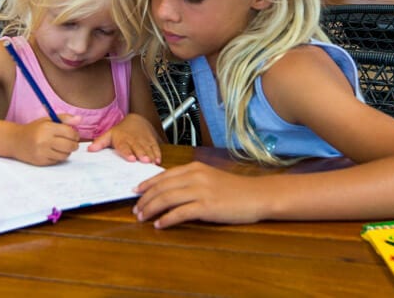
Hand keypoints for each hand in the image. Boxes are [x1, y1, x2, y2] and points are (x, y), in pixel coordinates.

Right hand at [10, 114, 80, 165]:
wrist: (15, 141)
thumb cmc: (34, 129)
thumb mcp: (48, 120)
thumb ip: (65, 118)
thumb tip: (80, 120)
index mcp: (47, 128)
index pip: (70, 133)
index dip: (75, 134)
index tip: (74, 134)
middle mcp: (44, 140)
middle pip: (70, 146)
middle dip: (74, 144)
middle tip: (71, 142)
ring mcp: (42, 152)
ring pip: (65, 155)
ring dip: (67, 151)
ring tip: (61, 146)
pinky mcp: (41, 161)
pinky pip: (57, 161)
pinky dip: (58, 156)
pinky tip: (53, 151)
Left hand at [88, 114, 161, 163]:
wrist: (137, 119)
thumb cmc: (121, 131)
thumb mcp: (109, 134)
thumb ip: (100, 142)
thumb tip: (89, 149)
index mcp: (123, 140)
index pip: (124, 147)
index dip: (128, 153)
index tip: (131, 158)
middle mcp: (134, 141)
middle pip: (138, 148)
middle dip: (142, 154)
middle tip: (144, 161)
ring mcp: (144, 141)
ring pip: (147, 149)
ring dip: (150, 156)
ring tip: (152, 162)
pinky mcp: (152, 141)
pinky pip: (155, 147)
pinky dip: (157, 153)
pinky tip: (158, 160)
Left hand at [133, 162, 262, 228]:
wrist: (257, 195)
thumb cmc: (235, 189)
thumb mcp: (210, 177)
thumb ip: (191, 180)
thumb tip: (169, 189)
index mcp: (194, 168)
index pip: (164, 175)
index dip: (147, 184)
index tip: (136, 192)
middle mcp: (195, 176)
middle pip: (162, 187)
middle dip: (145, 199)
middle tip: (136, 209)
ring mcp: (201, 191)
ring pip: (167, 199)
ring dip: (151, 209)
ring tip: (142, 217)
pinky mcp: (207, 206)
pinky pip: (180, 213)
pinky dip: (167, 219)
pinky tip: (159, 225)